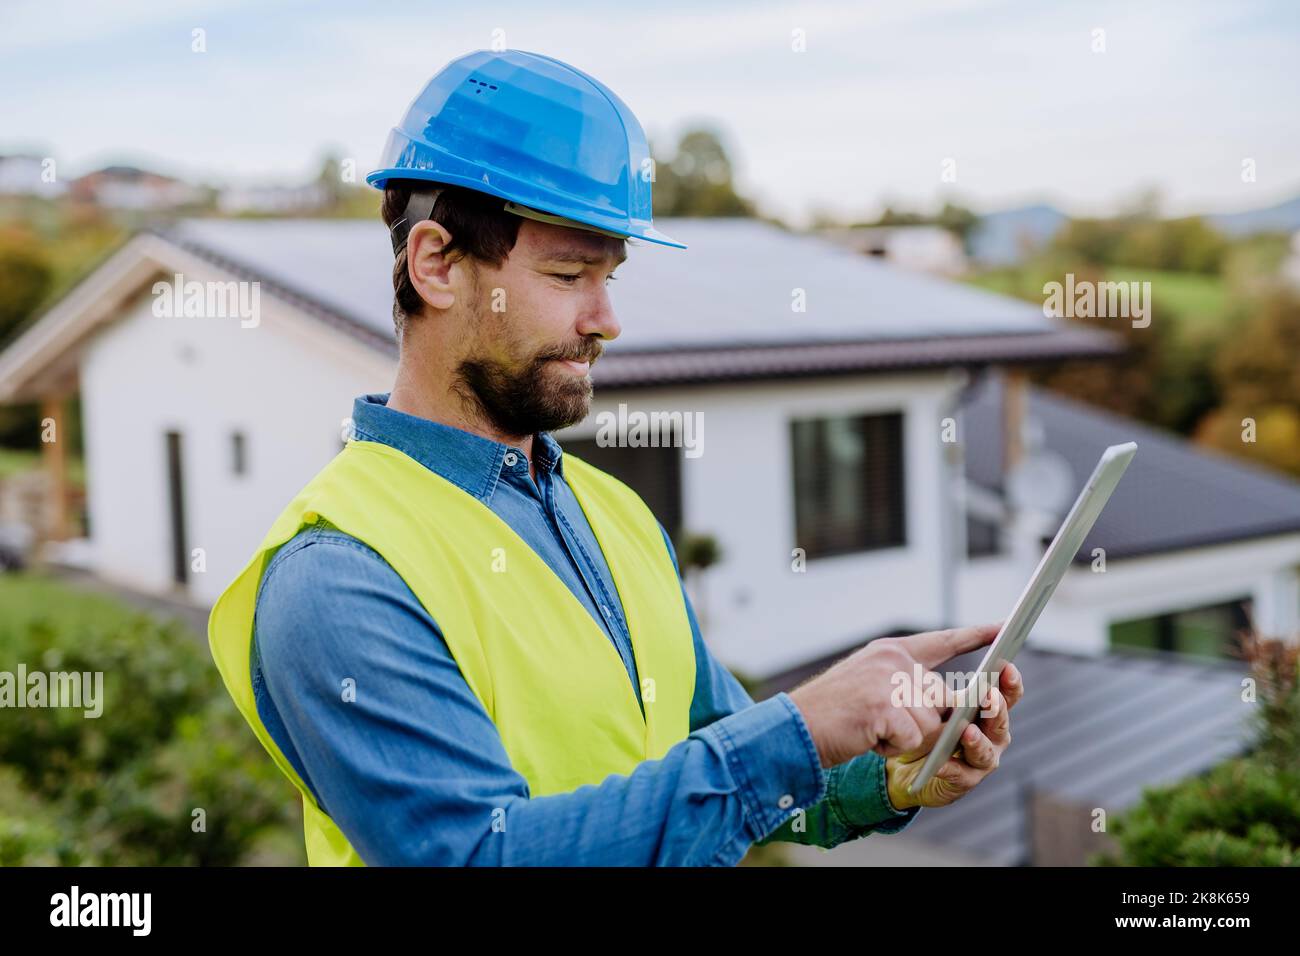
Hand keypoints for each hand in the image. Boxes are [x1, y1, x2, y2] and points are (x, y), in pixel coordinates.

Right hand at [788, 623, 1001, 768]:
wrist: (794, 728)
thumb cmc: (831, 715)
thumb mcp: (870, 686)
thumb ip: (906, 687)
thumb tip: (948, 709)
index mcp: (890, 651)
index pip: (941, 641)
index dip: (974, 635)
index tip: (1002, 628)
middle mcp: (893, 660)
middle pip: (941, 700)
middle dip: (924, 724)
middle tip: (885, 726)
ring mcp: (890, 682)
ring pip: (931, 725)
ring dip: (906, 739)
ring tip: (871, 730)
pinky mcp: (885, 707)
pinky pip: (912, 740)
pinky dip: (891, 748)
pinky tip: (868, 737)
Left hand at [884, 662, 1022, 808]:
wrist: (910, 762)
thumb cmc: (929, 724)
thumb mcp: (938, 698)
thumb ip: (952, 677)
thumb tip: (964, 646)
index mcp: (990, 712)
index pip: (1006, 695)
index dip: (1010, 682)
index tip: (1006, 666)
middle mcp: (993, 736)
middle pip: (1000, 723)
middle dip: (996, 709)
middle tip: (989, 695)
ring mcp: (982, 760)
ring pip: (985, 752)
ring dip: (977, 741)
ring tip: (967, 731)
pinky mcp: (964, 781)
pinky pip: (960, 774)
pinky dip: (951, 768)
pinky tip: (940, 762)